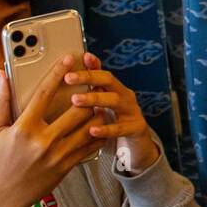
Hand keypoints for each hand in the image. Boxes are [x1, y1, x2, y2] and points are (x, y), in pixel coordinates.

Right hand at [0, 56, 101, 206]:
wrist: (3, 196)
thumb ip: (0, 101)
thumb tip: (2, 75)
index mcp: (24, 129)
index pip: (45, 94)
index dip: (58, 73)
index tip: (69, 59)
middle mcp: (43, 141)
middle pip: (76, 110)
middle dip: (88, 94)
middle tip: (93, 81)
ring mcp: (58, 155)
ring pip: (88, 128)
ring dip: (97, 112)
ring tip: (100, 100)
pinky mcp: (67, 166)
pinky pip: (89, 146)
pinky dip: (98, 132)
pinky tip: (100, 123)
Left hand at [66, 52, 158, 174]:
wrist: (138, 146)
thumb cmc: (117, 123)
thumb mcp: (105, 106)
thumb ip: (92, 91)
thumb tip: (72, 74)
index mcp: (116, 89)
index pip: (102, 72)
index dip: (91, 65)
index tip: (76, 59)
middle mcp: (125, 96)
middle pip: (109, 80)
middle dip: (88, 77)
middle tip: (68, 78)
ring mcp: (132, 111)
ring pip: (114, 100)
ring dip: (95, 98)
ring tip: (76, 100)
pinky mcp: (136, 128)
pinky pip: (121, 128)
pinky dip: (106, 129)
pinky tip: (93, 130)